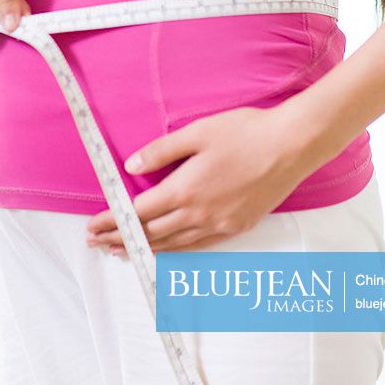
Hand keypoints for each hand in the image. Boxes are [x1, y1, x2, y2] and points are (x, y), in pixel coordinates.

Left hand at [85, 104, 309, 254]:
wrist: (291, 146)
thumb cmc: (245, 132)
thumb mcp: (198, 132)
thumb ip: (162, 151)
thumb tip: (131, 165)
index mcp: (185, 190)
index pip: (138, 212)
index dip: (112, 221)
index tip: (93, 227)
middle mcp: (199, 214)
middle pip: (152, 234)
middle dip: (121, 239)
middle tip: (97, 244)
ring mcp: (220, 225)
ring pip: (174, 245)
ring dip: (145, 249)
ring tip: (123, 252)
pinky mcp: (237, 227)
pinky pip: (198, 246)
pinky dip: (176, 251)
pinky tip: (167, 251)